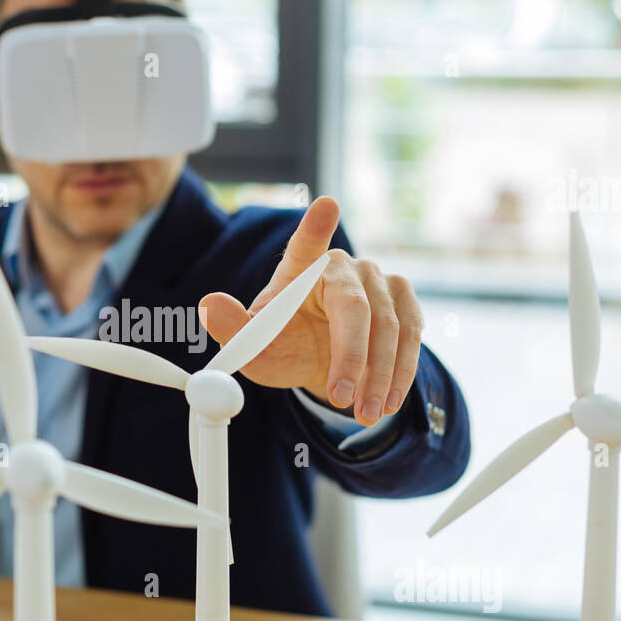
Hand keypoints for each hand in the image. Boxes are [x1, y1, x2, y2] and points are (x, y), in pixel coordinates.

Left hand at [198, 196, 422, 427]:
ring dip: (379, 376)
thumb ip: (234, 329)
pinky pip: (413, 336)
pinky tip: (389, 401)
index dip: (316, 226)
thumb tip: (208, 305)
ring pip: (390, 327)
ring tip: (364, 413)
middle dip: (352, 358)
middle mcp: (343, 266)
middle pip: (356, 307)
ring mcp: (379, 280)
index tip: (325, 207)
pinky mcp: (405, 300)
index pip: (306, 244)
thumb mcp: (256, 347)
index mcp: (300, 268)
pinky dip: (402, 372)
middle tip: (341, 399)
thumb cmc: (287, 346)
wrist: (324, 362)